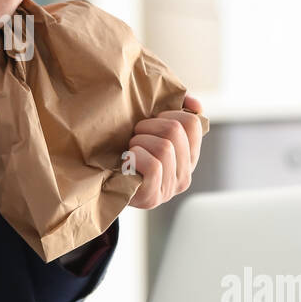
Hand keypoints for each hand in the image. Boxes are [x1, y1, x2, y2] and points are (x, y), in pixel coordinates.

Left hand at [125, 93, 204, 209]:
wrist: (105, 182)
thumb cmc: (128, 150)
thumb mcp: (152, 128)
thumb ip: (175, 109)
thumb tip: (195, 104)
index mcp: (189, 155)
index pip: (193, 122)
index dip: (168, 114)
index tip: (152, 122)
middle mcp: (185, 173)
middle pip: (174, 131)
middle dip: (147, 127)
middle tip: (135, 136)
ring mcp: (171, 188)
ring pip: (164, 148)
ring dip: (139, 143)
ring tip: (130, 150)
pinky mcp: (153, 197)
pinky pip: (152, 166)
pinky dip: (135, 158)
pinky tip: (127, 162)